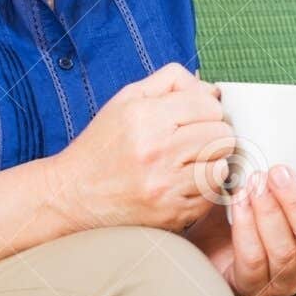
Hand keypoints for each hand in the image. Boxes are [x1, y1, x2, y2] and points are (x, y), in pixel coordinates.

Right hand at [46, 62, 231, 231]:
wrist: (73, 194)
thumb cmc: (103, 144)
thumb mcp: (127, 99)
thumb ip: (171, 82)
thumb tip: (212, 90)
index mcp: (147, 117)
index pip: (210, 106)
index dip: (207, 110)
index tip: (196, 118)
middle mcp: (157, 151)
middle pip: (222, 135)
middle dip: (213, 135)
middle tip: (196, 140)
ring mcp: (165, 186)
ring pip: (222, 167)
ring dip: (212, 163)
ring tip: (192, 162)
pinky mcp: (170, 214)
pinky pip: (211, 197)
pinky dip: (203, 190)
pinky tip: (184, 183)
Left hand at [208, 156, 295, 295]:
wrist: (216, 231)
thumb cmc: (265, 205)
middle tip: (276, 173)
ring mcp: (285, 280)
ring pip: (284, 252)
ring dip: (268, 213)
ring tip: (254, 184)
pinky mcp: (253, 286)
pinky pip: (253, 261)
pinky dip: (246, 228)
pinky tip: (239, 203)